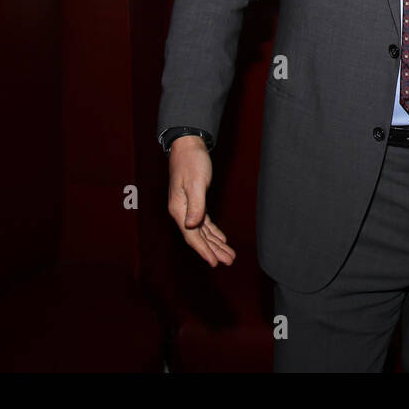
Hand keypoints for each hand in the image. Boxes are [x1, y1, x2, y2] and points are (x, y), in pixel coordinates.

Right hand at [167, 136, 235, 267]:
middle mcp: (181, 212)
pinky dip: (213, 232)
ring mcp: (186, 208)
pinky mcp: (194, 202)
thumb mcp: (196, 182)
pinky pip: (203, 223)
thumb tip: (191, 226)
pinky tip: (221, 239)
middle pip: (198, 237)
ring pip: (202, 232)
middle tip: (229, 261)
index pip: (192, 236)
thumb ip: (195, 205)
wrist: (188, 146)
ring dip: (215, 244)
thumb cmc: (192, 161)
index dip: (204, 250)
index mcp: (179, 209)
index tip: (215, 262)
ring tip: (228, 255)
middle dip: (213, 250)